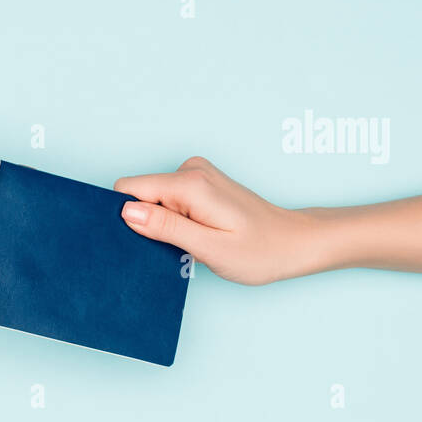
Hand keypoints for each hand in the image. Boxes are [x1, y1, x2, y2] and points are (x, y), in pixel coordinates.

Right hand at [114, 157, 323, 285]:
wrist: (294, 242)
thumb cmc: (260, 251)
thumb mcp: (210, 249)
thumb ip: (166, 228)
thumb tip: (127, 212)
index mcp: (190, 184)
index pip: (128, 189)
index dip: (126, 218)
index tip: (145, 241)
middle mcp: (191, 170)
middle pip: (138, 193)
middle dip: (145, 223)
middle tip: (175, 246)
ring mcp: (196, 173)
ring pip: (151, 197)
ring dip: (160, 224)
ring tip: (190, 242)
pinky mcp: (199, 182)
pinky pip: (166, 198)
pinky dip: (172, 219)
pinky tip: (194, 234)